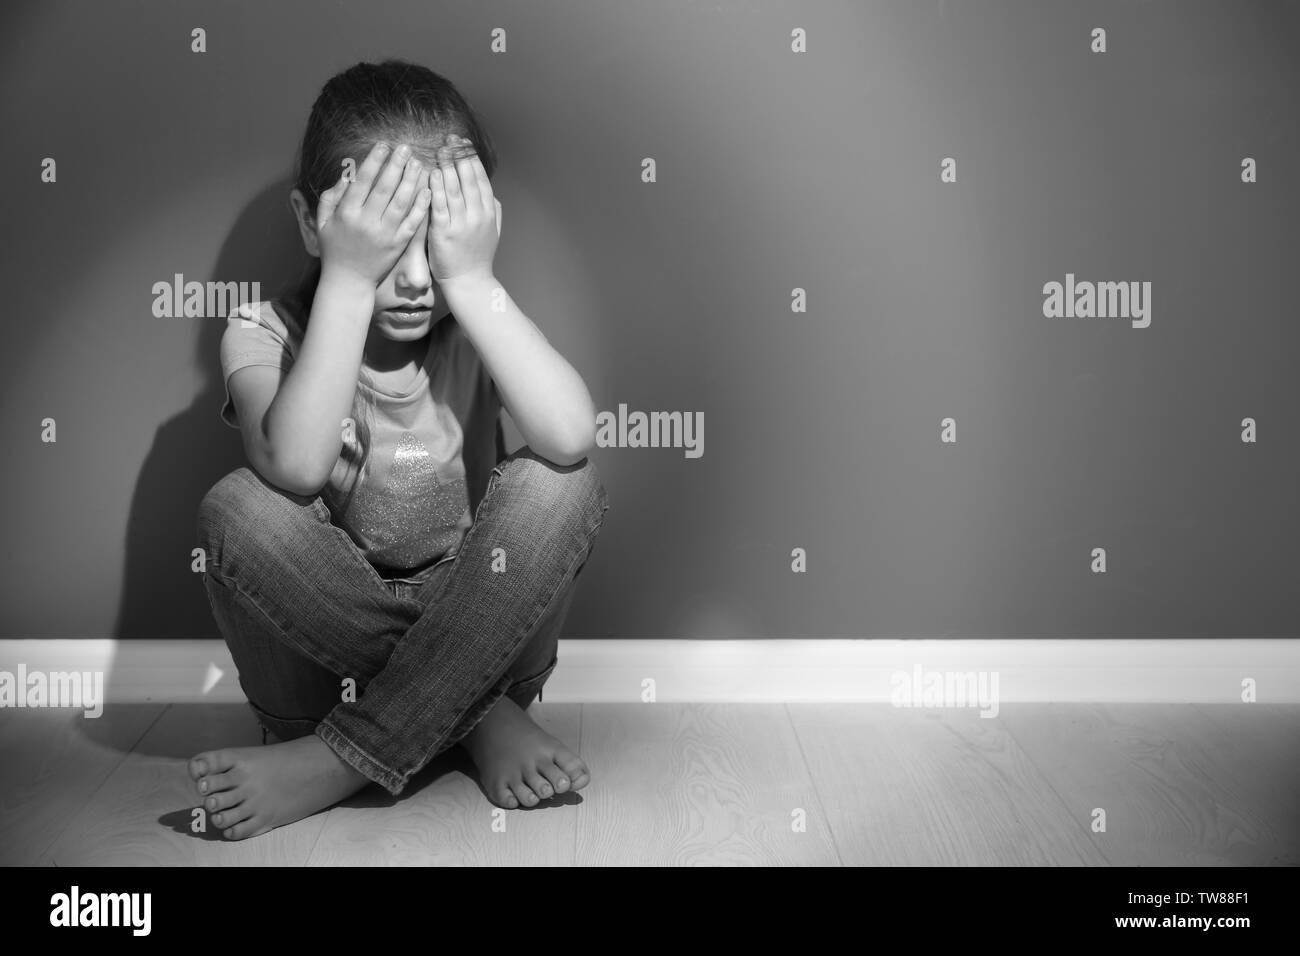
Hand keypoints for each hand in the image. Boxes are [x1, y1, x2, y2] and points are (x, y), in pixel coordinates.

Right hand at [314, 142, 431, 286]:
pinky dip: (420, 206)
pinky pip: (412, 222)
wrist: (349, 280)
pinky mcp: (398, 245)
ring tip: (418, 163)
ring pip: (401, 203)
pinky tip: (428, 190)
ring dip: (411, 181)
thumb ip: (332, 196)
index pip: (362, 182)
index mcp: (347, 213)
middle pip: (384, 188)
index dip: (374, 162)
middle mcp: (366, 222)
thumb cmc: (334, 247)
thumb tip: (347, 173)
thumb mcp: (324, 221)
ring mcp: (384, 234)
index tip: (383, 145)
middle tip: (406, 148)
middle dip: (396, 165)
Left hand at [427, 137, 500, 285]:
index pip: (480, 178)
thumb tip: (489, 190)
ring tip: (441, 149)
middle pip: (468, 178)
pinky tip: (433, 173)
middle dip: (459, 156)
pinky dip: (437, 188)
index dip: (472, 158)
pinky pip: (440, 205)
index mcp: (488, 212)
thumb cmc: (478, 255)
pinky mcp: (444, 232)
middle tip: (450, 139)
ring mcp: (461, 224)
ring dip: (448, 166)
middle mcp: (477, 215)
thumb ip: (493, 209)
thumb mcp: (494, 231)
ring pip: (455, 188)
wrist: (469, 281)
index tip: (463, 142)